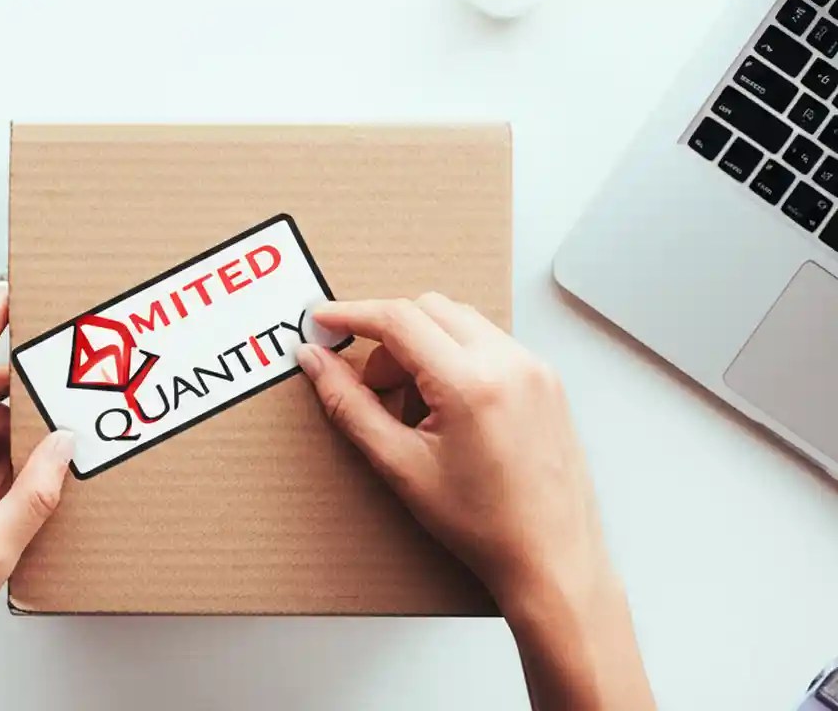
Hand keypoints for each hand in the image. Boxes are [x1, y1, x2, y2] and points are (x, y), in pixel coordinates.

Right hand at [297, 293, 653, 709]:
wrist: (551, 559)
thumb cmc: (486, 526)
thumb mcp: (401, 466)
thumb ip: (351, 406)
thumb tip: (318, 364)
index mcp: (471, 383)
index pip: (399, 319)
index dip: (351, 315)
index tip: (324, 321)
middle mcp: (509, 364)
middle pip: (428, 309)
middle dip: (388, 339)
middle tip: (371, 386)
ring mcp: (534, 368)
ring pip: (458, 322)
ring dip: (422, 347)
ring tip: (412, 409)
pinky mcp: (546, 380)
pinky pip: (487, 343)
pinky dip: (454, 359)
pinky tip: (445, 410)